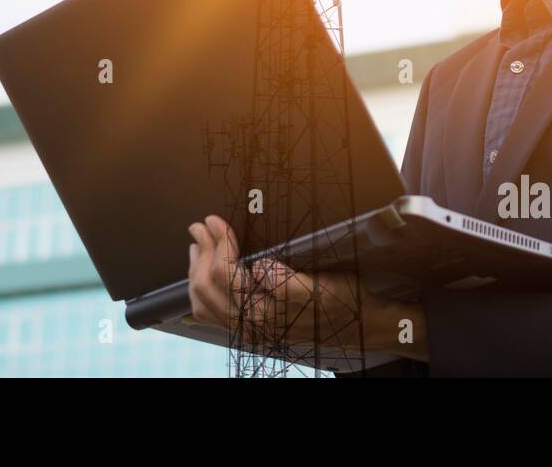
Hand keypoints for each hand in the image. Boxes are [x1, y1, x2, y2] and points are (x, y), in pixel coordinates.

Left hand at [186, 214, 427, 359]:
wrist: (356, 323)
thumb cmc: (341, 300)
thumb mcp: (320, 285)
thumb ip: (286, 283)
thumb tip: (259, 267)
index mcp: (265, 314)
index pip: (225, 274)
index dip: (218, 243)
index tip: (216, 221)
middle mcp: (251, 326)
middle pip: (207, 287)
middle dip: (202, 251)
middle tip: (201, 226)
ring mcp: (247, 330)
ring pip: (202, 301)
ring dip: (195, 270)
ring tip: (197, 245)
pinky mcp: (247, 329)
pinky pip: (209, 315)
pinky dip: (198, 292)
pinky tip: (200, 275)